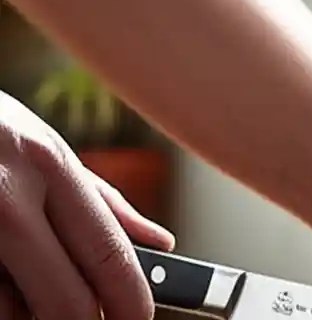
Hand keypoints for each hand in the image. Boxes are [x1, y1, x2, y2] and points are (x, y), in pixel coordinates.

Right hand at [0, 90, 174, 319]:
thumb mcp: (43, 147)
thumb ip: (100, 199)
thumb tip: (158, 242)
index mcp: (47, 164)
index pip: (107, 252)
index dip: (130, 300)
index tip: (138, 319)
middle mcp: (6, 198)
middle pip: (66, 299)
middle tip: (87, 317)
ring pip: (13, 313)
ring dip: (27, 313)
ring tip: (23, 278)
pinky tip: (1, 274)